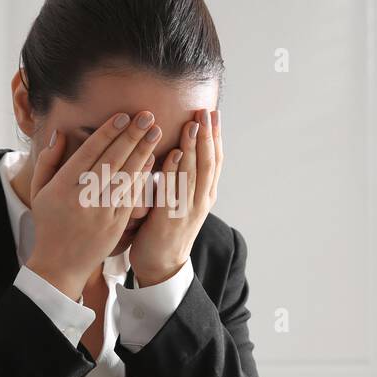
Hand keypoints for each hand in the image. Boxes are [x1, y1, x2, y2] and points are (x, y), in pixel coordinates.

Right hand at [26, 110, 162, 299]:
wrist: (60, 264)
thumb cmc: (49, 223)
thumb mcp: (39, 191)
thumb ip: (47, 161)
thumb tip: (60, 133)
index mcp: (63, 186)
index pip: (89, 153)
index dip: (108, 133)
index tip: (123, 116)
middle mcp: (83, 197)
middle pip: (111, 160)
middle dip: (131, 136)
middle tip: (147, 116)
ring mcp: (101, 212)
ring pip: (125, 177)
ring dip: (142, 152)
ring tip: (155, 132)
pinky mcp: (116, 225)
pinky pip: (132, 197)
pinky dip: (143, 178)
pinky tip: (153, 161)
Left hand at [129, 107, 220, 286]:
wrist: (161, 265)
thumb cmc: (166, 229)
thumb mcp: (181, 201)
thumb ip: (183, 178)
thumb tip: (181, 149)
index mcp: (205, 195)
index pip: (215, 160)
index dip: (215, 136)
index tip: (214, 113)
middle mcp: (201, 200)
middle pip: (208, 162)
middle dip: (208, 135)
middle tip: (206, 111)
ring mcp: (188, 210)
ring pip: (195, 173)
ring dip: (195, 147)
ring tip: (194, 124)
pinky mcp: (170, 219)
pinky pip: (174, 190)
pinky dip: (176, 170)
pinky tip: (176, 153)